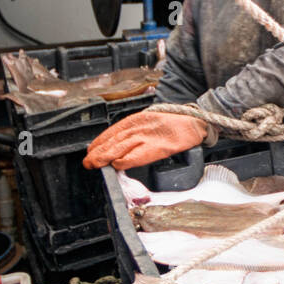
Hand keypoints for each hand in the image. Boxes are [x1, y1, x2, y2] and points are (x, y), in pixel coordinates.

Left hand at [82, 111, 209, 169]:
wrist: (196, 122)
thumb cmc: (174, 125)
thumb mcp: (151, 122)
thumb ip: (137, 131)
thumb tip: (119, 146)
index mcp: (138, 119)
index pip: (112, 131)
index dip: (99, 142)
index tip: (90, 151)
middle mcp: (140, 126)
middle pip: (114, 140)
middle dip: (99, 152)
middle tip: (88, 162)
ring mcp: (149, 135)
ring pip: (122, 146)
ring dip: (106, 157)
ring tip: (95, 164)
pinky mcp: (160, 146)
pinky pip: (139, 154)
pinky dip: (126, 159)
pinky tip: (117, 164)